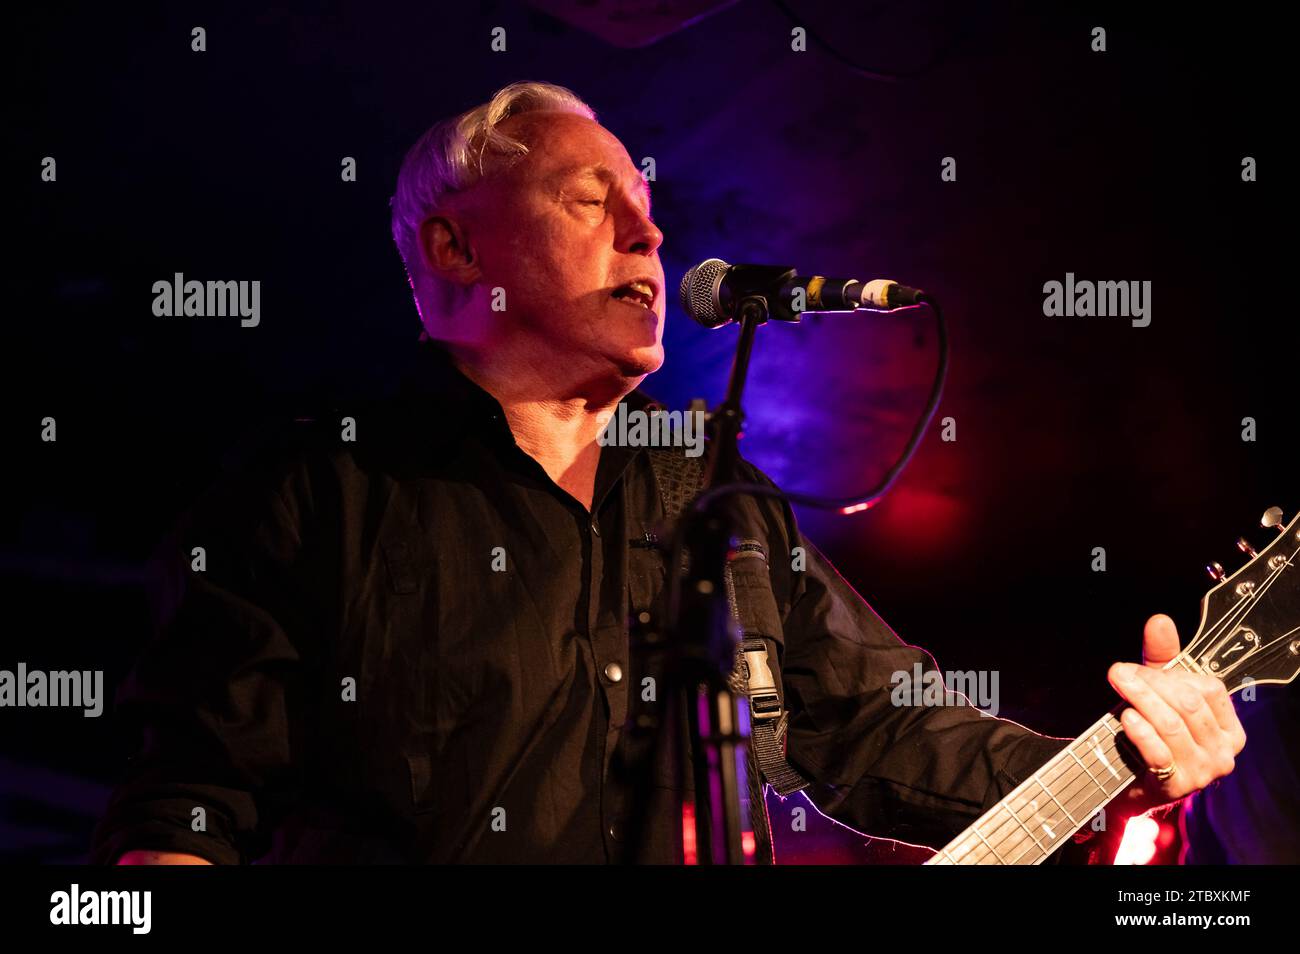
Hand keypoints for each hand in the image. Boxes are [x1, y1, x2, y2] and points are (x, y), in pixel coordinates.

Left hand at [1107, 614, 1246, 812]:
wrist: (1126, 779)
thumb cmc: (1149, 731)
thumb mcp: (1158, 692)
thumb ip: (1162, 657)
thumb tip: (1160, 621)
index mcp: (1229, 728)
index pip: (1206, 689)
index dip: (1169, 674)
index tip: (1136, 668)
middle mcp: (1223, 752)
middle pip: (1187, 704)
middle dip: (1150, 684)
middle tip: (1119, 673)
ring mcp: (1203, 772)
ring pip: (1172, 725)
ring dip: (1140, 700)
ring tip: (1119, 687)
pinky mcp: (1176, 786)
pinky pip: (1160, 753)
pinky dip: (1140, 732)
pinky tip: (1125, 718)